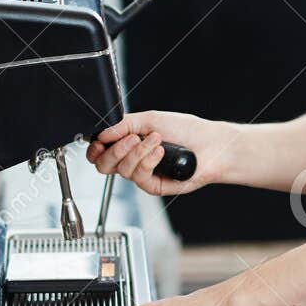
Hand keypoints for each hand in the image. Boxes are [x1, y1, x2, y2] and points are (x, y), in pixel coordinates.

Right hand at [85, 110, 237, 195]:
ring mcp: (143, 174)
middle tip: (132, 139)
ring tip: (157, 141)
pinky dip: (148, 161)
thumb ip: (122, 125)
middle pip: (104, 165)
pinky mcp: (154, 186)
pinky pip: (140, 177)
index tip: (99, 141)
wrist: (211, 145)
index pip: (100, 151)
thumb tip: (101, 134)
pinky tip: (161, 152)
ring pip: (122, 170)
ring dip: (139, 152)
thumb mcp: (150, 119)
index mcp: (128, 143)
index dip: (94, 148)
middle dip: (115, 150)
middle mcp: (133, 160)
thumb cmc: (186, 130)